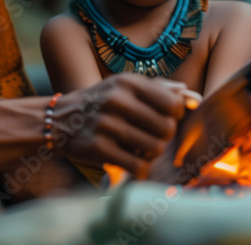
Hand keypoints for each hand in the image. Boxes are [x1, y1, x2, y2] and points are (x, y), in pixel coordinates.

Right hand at [51, 74, 186, 177]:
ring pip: (155, 148)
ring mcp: (107, 124)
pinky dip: (140, 169)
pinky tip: (131, 162)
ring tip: (140, 149)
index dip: (174, 116)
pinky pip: (138, 166)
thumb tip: (193, 98)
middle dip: (162, 137)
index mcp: (128, 82)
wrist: (56, 120)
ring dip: (151, 154)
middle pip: (167, 128)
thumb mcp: (124, 87)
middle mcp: (117, 100)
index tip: (162, 119)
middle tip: (149, 137)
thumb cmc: (99, 102)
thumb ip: (159, 90)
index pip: (173, 104)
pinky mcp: (98, 148)